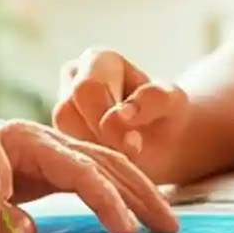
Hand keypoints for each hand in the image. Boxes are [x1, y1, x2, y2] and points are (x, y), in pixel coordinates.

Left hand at [0, 120, 178, 232]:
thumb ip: (2, 219)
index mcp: (26, 143)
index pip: (79, 170)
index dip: (106, 199)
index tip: (127, 230)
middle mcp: (47, 138)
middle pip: (105, 161)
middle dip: (140, 193)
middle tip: (167, 227)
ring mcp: (55, 146)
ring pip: (109, 163)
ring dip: (141, 191)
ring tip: (166, 222)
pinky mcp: (59, 159)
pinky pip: (100, 170)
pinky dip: (124, 188)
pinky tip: (143, 207)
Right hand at [53, 49, 188, 182]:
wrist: (165, 141)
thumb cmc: (168, 115)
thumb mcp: (173, 102)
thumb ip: (153, 100)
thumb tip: (119, 116)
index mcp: (97, 62)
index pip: (87, 89)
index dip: (107, 119)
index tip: (135, 145)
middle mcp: (72, 82)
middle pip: (66, 113)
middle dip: (100, 140)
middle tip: (131, 157)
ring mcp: (62, 110)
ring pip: (60, 137)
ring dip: (92, 155)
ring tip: (124, 162)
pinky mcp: (60, 139)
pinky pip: (62, 157)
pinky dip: (87, 167)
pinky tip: (111, 171)